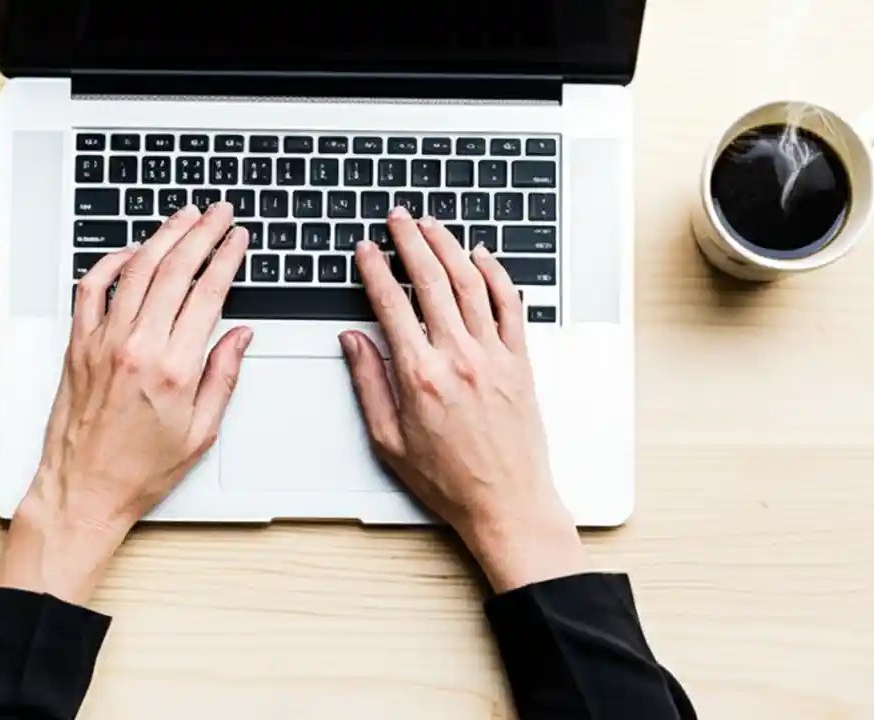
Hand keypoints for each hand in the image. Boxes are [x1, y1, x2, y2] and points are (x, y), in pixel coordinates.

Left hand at [0, 203, 251, 603]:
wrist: (83, 492)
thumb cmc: (140, 470)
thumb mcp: (202, 432)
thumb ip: (223, 376)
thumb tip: (240, 335)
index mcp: (173, 368)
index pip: (207, 293)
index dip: (226, 258)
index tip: (238, 239)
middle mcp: (136, 347)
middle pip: (174, 270)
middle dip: (202, 234)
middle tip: (219, 214)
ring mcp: (102, 342)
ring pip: (136, 270)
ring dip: (163, 236)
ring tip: (184, 218)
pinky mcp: (78, 345)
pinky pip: (92, 288)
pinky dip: (112, 262)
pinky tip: (132, 251)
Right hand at [340, 207, 586, 592]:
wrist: (506, 502)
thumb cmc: (448, 480)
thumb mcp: (388, 440)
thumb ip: (368, 383)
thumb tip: (353, 341)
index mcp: (419, 376)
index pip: (391, 303)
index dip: (374, 269)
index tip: (366, 250)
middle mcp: (458, 358)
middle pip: (431, 280)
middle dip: (410, 241)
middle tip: (397, 219)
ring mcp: (494, 356)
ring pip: (471, 283)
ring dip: (449, 247)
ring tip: (433, 226)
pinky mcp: (520, 362)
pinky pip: (509, 306)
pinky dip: (496, 275)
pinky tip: (482, 258)